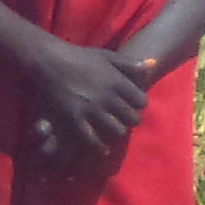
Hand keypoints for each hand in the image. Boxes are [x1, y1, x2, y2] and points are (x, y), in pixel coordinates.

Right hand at [27, 41, 151, 161]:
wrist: (49, 60)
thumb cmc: (79, 56)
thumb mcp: (107, 56)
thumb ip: (130, 64)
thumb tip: (154, 64)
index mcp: (117, 82)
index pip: (141, 101)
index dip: (139, 104)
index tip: (132, 104)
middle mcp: (107, 97)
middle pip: (132, 118)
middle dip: (131, 119)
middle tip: (124, 118)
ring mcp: (91, 109)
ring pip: (117, 130)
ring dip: (117, 131)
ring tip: (113, 129)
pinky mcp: (74, 118)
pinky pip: (91, 139)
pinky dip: (99, 146)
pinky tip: (103, 148)